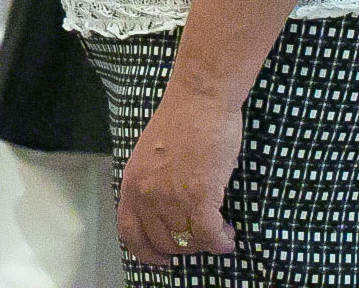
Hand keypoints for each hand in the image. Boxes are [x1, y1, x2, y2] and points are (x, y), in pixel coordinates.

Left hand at [118, 88, 241, 267]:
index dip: (145, 252)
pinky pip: (209, 236)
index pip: (130, 231)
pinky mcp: (199, 196)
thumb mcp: (151, 154)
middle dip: (186, 246)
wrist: (200, 99)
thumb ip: (152, 183)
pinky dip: (221, 241)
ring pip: (188, 241)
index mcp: (132, 182)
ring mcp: (171, 197)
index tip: (160, 259)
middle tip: (202, 237)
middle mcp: (147, 194)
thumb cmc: (182, 119)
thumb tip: (166, 211)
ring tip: (220, 233)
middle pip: (164, 242)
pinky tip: (228, 234)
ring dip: (207, 243)